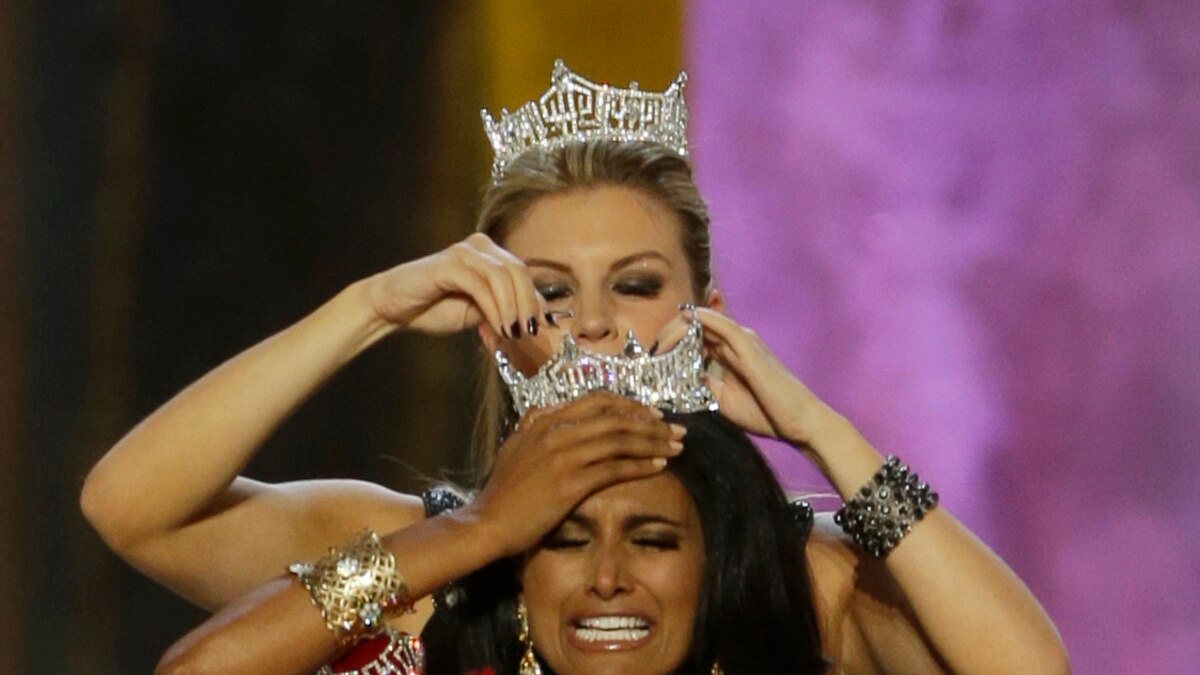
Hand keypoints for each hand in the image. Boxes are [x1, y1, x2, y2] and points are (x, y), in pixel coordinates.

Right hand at [365, 232, 545, 337]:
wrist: (394, 307)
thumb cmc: (434, 308)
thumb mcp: (478, 312)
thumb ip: (504, 310)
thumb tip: (538, 321)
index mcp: (491, 255)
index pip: (525, 275)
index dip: (537, 302)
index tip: (544, 330)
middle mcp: (481, 246)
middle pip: (520, 271)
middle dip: (529, 304)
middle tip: (530, 333)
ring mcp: (464, 252)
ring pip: (504, 276)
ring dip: (513, 308)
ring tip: (514, 334)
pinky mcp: (449, 263)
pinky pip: (481, 284)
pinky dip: (494, 308)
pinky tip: (499, 328)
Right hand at [465, 393, 685, 557]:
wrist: (487, 523)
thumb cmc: (502, 492)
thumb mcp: (515, 447)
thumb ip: (535, 426)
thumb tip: (554, 413)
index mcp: (543, 421)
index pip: (595, 402)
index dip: (628, 405)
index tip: (651, 413)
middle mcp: (554, 432)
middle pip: (614, 418)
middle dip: (650, 423)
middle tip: (676, 429)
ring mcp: (562, 456)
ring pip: (618, 440)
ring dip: (653, 442)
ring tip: (676, 446)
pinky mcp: (569, 483)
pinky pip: (614, 468)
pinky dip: (640, 465)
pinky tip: (659, 466)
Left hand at [654, 307, 837, 447]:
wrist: (798, 422)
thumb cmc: (766, 413)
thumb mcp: (723, 400)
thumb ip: (704, 385)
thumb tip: (677, 381)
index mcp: (729, 352)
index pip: (693, 336)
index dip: (670, 341)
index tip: (650, 356)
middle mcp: (735, 340)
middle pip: (694, 325)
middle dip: (667, 334)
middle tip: (647, 351)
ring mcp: (743, 340)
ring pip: (703, 321)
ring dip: (677, 329)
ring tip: (656, 344)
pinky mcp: (749, 347)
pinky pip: (722, 325)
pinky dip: (702, 319)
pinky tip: (684, 320)